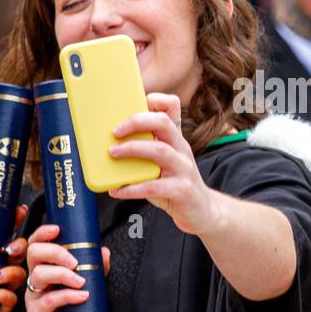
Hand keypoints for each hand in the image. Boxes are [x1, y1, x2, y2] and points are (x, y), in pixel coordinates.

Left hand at [0, 203, 28, 311]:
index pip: (8, 235)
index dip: (16, 221)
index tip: (19, 210)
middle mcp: (2, 269)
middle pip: (21, 253)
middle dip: (20, 247)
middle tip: (9, 248)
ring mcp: (5, 287)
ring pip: (20, 274)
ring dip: (9, 273)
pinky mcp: (3, 307)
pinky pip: (11, 298)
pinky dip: (0, 294)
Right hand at [20, 224, 110, 311]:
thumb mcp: (81, 289)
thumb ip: (93, 270)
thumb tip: (104, 252)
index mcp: (44, 269)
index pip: (36, 243)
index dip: (43, 233)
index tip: (58, 229)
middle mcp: (35, 279)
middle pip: (34, 253)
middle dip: (55, 251)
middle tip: (75, 262)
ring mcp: (33, 297)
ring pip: (38, 274)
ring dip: (62, 274)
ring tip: (81, 282)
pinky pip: (47, 300)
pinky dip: (66, 296)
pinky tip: (82, 296)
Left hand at [107, 93, 223, 235]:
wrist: (202, 211)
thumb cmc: (175, 184)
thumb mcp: (164, 162)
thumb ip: (145, 150)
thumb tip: (107, 145)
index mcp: (175, 139)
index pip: (172, 106)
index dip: (154, 100)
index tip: (132, 105)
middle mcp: (182, 149)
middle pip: (163, 123)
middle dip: (136, 122)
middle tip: (115, 131)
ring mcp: (184, 169)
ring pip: (160, 151)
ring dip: (133, 150)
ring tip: (113, 154)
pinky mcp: (182, 190)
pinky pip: (154, 186)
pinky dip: (132, 188)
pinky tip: (117, 190)